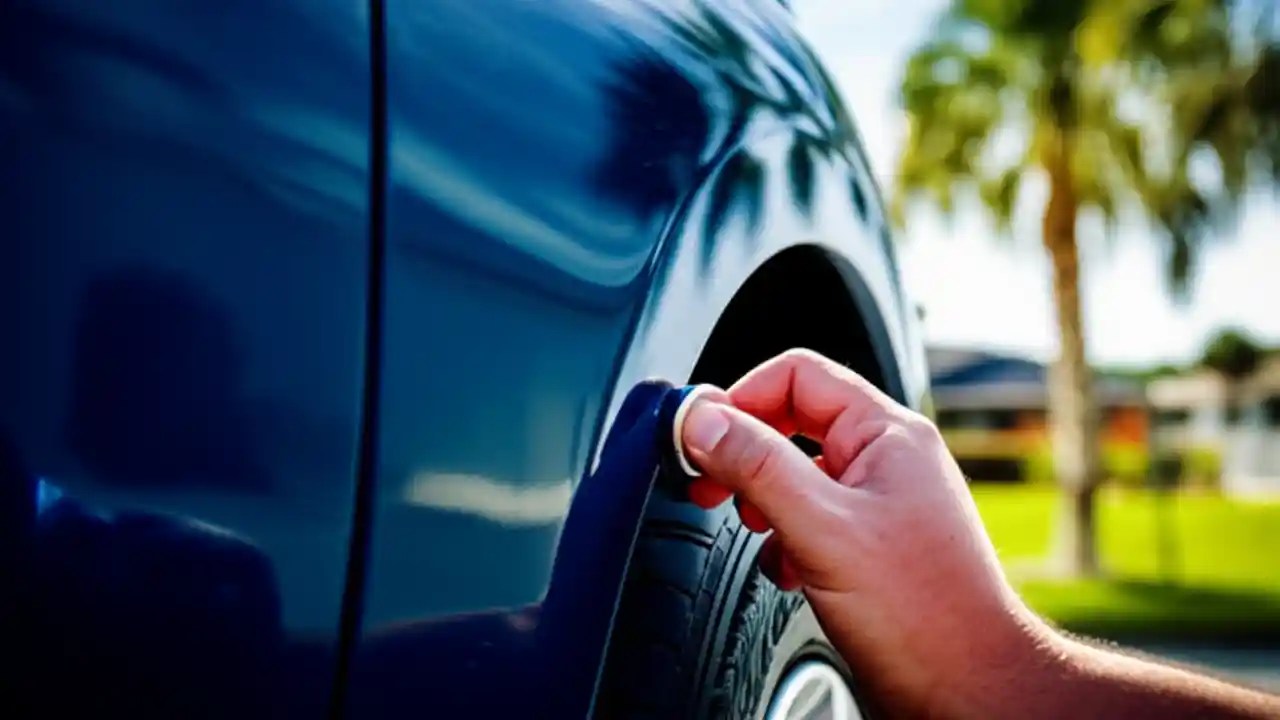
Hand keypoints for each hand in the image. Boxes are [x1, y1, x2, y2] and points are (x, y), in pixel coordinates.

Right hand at [678, 349, 1044, 716]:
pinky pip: (811, 518)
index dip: (741, 398)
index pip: (798, 375)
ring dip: (764, 502)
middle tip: (710, 483)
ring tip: (759, 534)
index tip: (702, 437)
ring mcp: (881, 502)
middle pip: (792, 422)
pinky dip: (786, 540)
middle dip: (744, 453)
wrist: (969, 690)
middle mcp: (887, 458)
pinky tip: (790, 572)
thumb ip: (757, 466)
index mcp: (887, 433)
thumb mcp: (822, 527)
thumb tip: (702, 419)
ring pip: (797, 474)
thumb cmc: (923, 614)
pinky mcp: (873, 545)